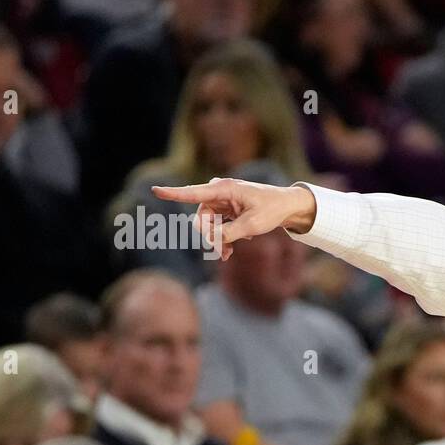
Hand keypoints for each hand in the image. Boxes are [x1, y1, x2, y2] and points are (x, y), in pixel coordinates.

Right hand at [151, 178, 316, 258]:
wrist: (288, 207)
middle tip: (223, 253)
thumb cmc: (272, 210)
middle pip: (201, 218)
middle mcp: (219, 193)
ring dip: (216, 240)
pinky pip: (215, 226)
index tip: (155, 190)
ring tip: (228, 254)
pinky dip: (222, 238)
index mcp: (224, 189)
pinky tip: (230, 250)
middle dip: (209, 236)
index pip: (194, 193)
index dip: (174, 193)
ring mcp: (222, 201)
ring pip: (207, 224)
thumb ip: (229, 233)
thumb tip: (211, 240)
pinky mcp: (225, 209)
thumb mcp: (252, 225)